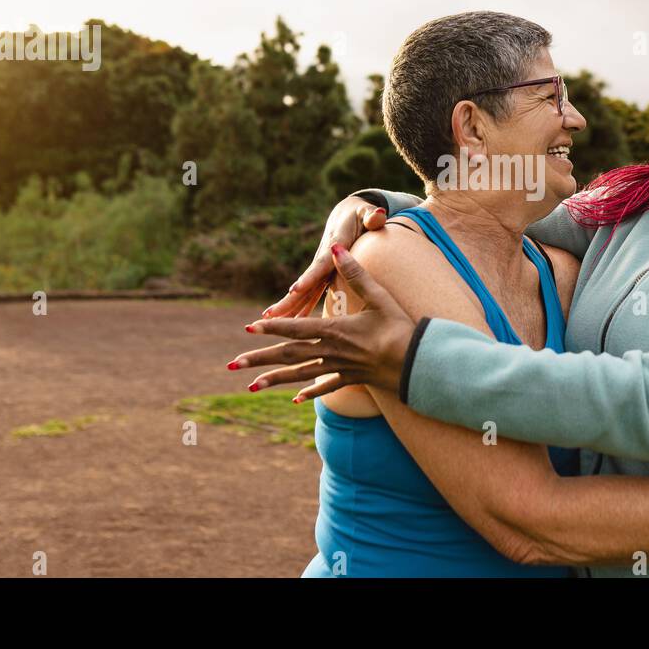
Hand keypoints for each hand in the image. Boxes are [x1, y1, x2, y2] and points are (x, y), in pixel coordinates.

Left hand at [231, 244, 415, 399]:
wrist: (417, 364)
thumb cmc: (400, 328)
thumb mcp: (378, 297)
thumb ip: (355, 273)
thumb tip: (336, 249)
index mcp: (334, 330)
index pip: (295, 328)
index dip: (272, 327)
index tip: (250, 328)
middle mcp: (330, 352)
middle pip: (288, 355)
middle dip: (258, 359)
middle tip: (231, 365)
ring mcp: (338, 368)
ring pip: (299, 375)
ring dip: (273, 380)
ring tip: (250, 386)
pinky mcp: (350, 378)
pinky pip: (325, 387)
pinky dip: (309, 392)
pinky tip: (295, 399)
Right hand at [260, 196, 387, 319]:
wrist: (346, 213)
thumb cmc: (360, 214)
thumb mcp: (367, 213)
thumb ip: (373, 216)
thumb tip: (377, 216)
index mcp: (334, 246)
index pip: (321, 264)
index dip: (309, 276)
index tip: (294, 289)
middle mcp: (323, 259)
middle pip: (305, 282)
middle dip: (288, 299)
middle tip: (270, 315)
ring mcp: (320, 268)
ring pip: (303, 290)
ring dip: (287, 305)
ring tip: (268, 321)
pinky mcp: (321, 274)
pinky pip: (309, 293)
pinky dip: (298, 306)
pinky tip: (289, 322)